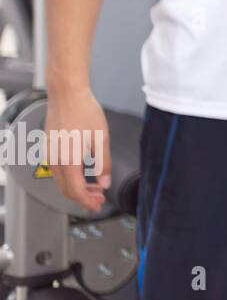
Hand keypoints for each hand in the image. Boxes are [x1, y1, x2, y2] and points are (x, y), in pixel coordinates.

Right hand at [45, 88, 111, 212]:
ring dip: (77, 187)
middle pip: (66, 190)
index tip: (98, 205)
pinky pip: (58, 170)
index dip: (87, 202)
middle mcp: (55, 160)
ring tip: (94, 185)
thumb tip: (105, 182)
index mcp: (68, 160)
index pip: (75, 192)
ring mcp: (50, 153)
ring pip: (61, 181)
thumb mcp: (102, 139)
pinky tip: (83, 172)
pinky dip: (70, 176)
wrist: (67, 94)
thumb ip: (103, 163)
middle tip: (99, 197)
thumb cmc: (85, 111)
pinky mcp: (49, 147)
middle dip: (83, 197)